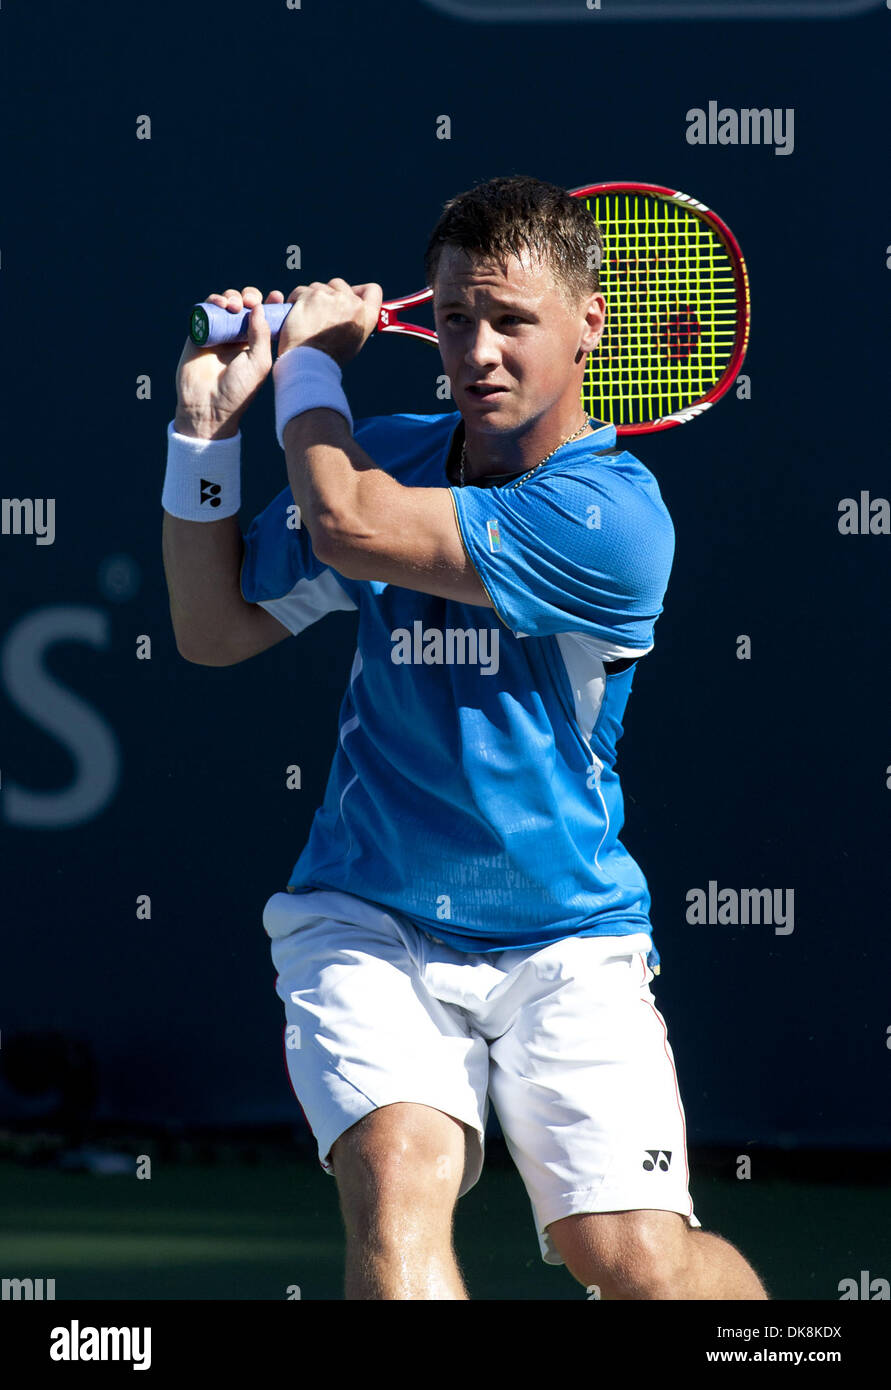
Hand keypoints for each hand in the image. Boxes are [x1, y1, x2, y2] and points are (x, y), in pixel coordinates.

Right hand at [174, 285, 283, 438]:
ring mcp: (218, 333)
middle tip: (250, 302)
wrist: (208, 405)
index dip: (270, 304)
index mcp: (255, 344)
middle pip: (245, 305)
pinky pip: (205, 309)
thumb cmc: (239, 389)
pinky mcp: (199, 332)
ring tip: (234, 306)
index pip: (264, 317)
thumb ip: (261, 334)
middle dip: (250, 297)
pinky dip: (213, 301)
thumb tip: (259, 307)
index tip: (276, 296)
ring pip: (226, 303)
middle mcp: (237, 336)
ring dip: (232, 297)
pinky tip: (221, 304)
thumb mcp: (259, 363)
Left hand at [277, 278, 382, 366]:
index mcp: (367, 316)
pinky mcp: (312, 295)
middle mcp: (352, 303)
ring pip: (318, 287)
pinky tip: (294, 315)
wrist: (311, 362)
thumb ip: (355, 320)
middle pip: (339, 284)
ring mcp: (332, 297)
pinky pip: (301, 291)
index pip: (372, 290)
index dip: (359, 290)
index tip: (348, 295)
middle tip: (319, 312)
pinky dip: (295, 301)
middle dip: (328, 293)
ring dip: (310, 298)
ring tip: (306, 319)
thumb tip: (347, 307)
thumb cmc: (330, 357)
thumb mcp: (354, 340)